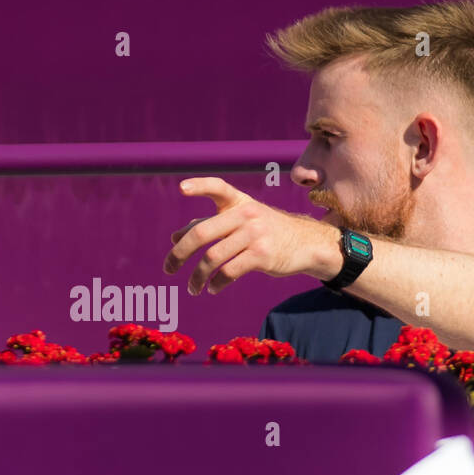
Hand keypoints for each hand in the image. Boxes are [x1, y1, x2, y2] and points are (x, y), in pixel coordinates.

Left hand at [162, 177, 343, 294]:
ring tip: (192, 288)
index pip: (218, 187)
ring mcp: (255, 234)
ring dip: (197, 277)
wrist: (305, 243)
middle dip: (179, 254)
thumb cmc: (265, 231)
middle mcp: (246, 214)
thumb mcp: (241, 221)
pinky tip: (212, 288)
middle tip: (168, 269)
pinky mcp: (262, 255)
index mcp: (239, 202)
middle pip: (202, 233)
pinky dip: (216, 283)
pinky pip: (229, 271)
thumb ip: (209, 225)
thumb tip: (174, 237)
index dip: (200, 186)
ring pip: (212, 257)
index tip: (181, 188)